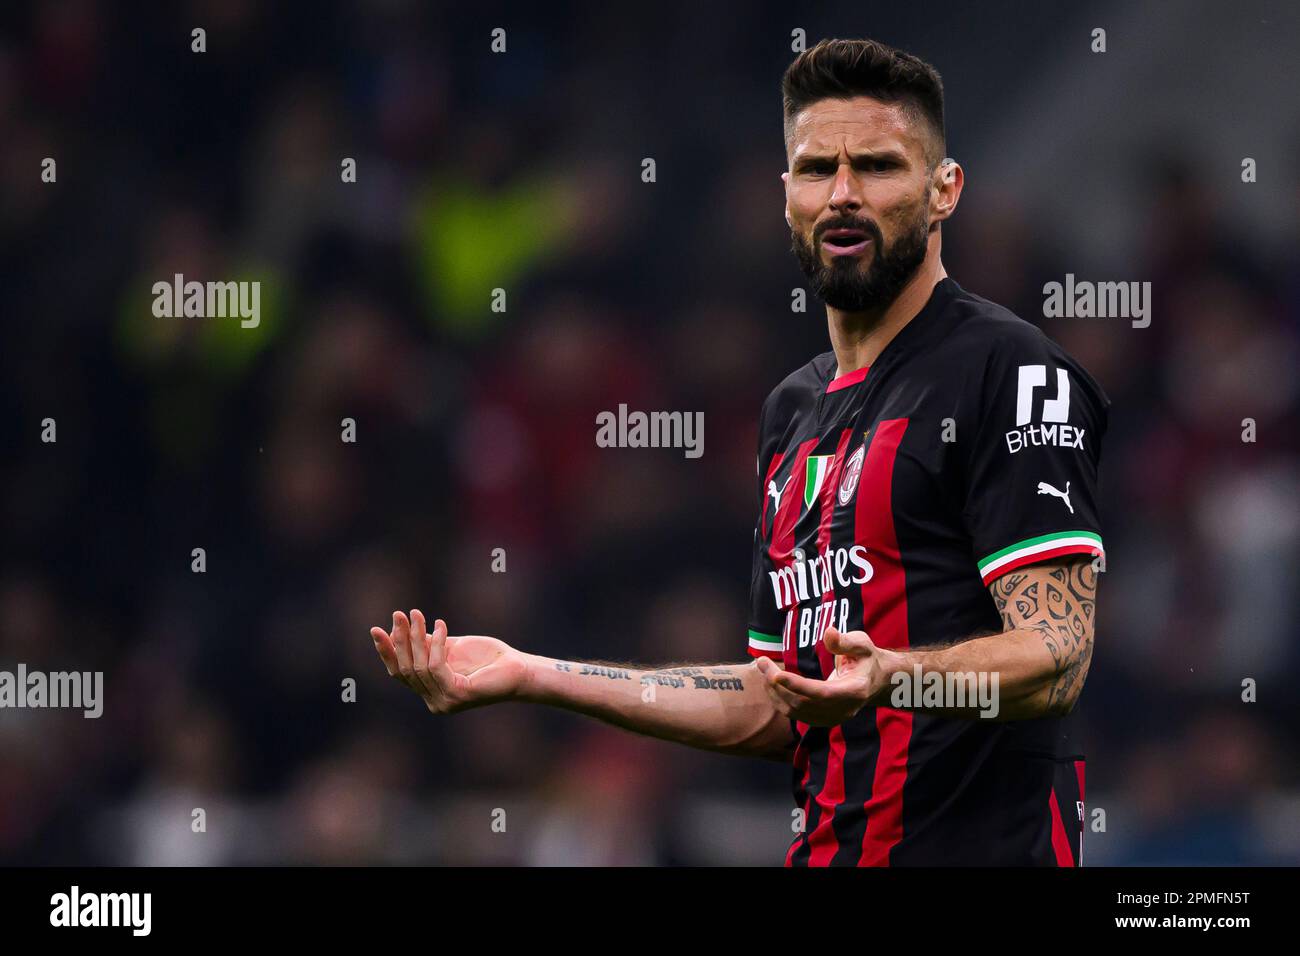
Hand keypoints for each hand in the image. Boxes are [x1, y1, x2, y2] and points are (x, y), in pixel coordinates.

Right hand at [370, 610, 527, 713]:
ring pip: (418, 666)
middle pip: (405, 669)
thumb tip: (400, 631)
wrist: (517, 667)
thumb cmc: (488, 657)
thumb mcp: (450, 647)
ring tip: (417, 614)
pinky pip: (436, 666)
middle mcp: (434, 702)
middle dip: (399, 640)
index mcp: (431, 691)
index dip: (386, 652)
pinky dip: (436, 644)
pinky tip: (441, 626)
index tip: (376, 629)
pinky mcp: (457, 695)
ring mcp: (444, 702)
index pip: (399, 674)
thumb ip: (427, 644)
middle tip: (399, 614)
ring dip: (417, 637)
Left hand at [753, 627, 900, 725]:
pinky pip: (795, 714)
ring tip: (763, 669)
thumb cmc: (867, 658)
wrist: (876, 681)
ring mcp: (832, 718)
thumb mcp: (863, 644)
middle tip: (762, 662)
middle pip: (803, 702)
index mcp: (854, 691)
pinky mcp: (822, 719)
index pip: (822, 693)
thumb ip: (845, 641)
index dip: (797, 685)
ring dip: (775, 692)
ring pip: (795, 711)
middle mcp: (843, 710)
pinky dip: (779, 699)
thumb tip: (828, 632)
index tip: (776, 674)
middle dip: (778, 684)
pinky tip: (771, 682)